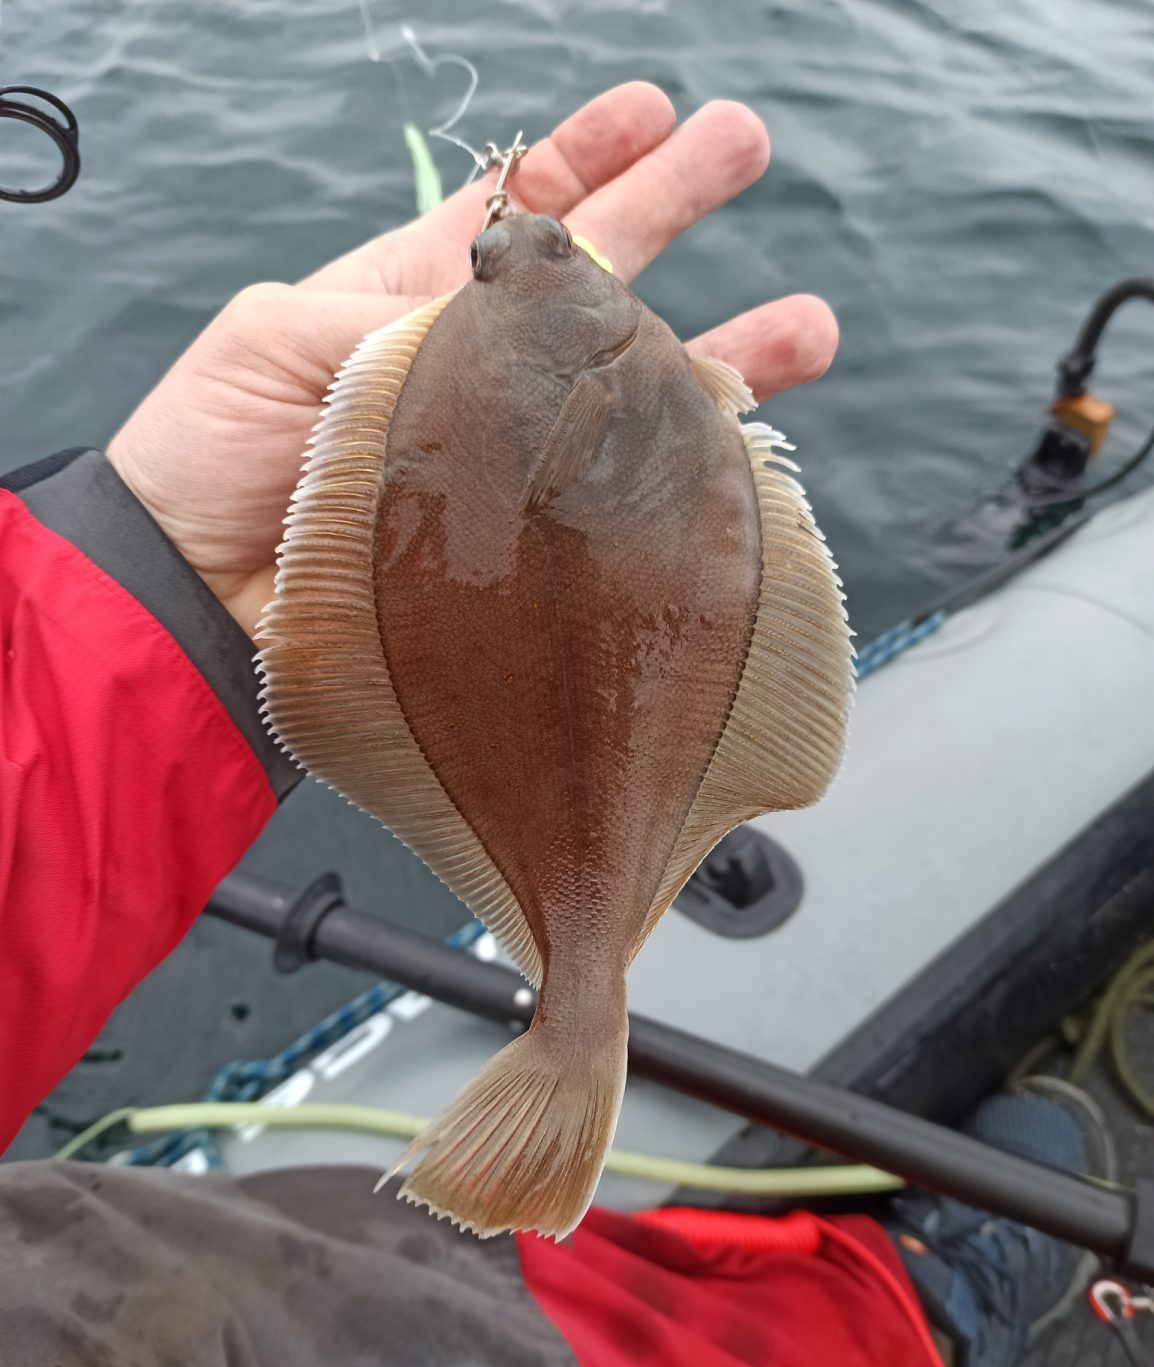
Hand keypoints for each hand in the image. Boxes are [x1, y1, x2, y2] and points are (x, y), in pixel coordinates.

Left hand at [107, 84, 837, 638]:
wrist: (197, 603)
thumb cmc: (209, 461)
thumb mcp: (277, 338)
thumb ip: (398, 305)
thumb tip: (510, 302)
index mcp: (414, 308)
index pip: (519, 218)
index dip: (586, 157)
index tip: (650, 107)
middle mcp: (482, 381)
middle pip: (599, 285)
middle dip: (673, 206)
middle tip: (746, 143)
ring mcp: (516, 466)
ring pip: (638, 403)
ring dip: (728, 361)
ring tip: (811, 330)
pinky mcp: (533, 549)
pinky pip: (625, 507)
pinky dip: (692, 481)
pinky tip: (751, 458)